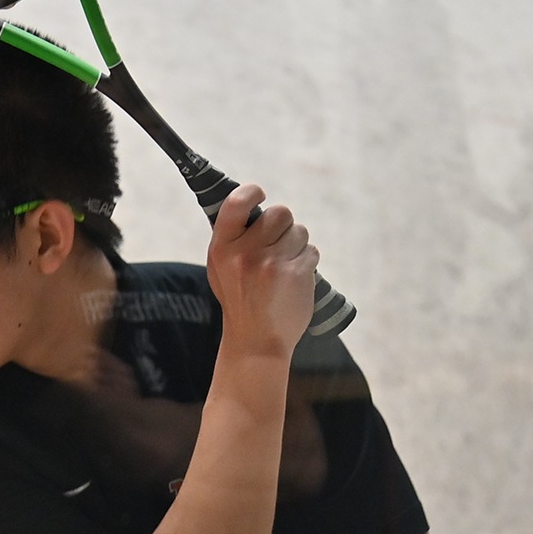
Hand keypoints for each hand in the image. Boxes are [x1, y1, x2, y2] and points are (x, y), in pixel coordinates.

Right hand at [206, 184, 319, 356]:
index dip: (252, 192)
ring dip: (298, 245)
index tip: (261, 194)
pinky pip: (312, 251)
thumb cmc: (239, 301)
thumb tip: (250, 204)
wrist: (256, 341)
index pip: (236, 202)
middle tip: (278, 244)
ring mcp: (272, 264)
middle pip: (279, 213)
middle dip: (284, 225)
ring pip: (300, 232)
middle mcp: (245, 253)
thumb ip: (232, 238)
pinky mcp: (296, 274)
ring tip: (285, 267)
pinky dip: (307, 262)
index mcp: (222, 248)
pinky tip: (295, 278)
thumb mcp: (220, 269)